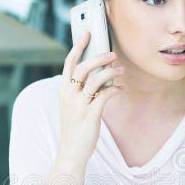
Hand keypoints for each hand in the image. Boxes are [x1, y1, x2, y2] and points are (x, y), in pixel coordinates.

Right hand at [56, 31, 124, 168]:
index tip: (86, 33)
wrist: (71, 151)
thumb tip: (101, 73)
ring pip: (96, 79)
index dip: (78, 47)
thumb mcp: (73, 105)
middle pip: (84, 67)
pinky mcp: (91, 114)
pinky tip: (120, 89)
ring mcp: (79, 104)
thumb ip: (81, 89)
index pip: (69, 63)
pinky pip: (106, 95)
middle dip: (100, 57)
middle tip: (113, 53)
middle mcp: (68, 94)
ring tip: (121, 70)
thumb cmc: (75, 126)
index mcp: (63, 89)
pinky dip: (115, 89)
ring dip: (111, 72)